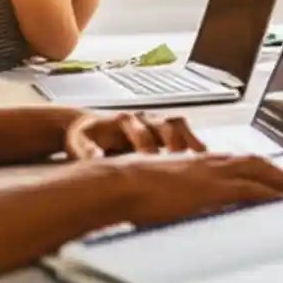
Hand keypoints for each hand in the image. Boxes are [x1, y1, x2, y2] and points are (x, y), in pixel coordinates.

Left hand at [64, 111, 206, 159]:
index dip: (146, 148)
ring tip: (201, 158)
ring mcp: (156, 119)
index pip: (140, 132)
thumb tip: (96, 157)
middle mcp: (143, 116)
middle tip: (179, 163)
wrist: (91, 124)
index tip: (151, 165)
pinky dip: (194, 142)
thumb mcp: (79, 141)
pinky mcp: (165, 126)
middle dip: (172, 144)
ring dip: (188, 141)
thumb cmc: (87, 135)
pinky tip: (204, 156)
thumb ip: (86, 149)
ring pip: (178, 125)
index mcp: (123, 119)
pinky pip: (184, 130)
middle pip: (164, 127)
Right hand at [99, 154, 282, 226]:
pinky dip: (272, 195)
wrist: (117, 182)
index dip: (267, 171)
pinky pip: (252, 190)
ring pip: (264, 172)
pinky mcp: (212, 187)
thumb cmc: (133, 188)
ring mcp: (214, 172)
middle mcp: (213, 161)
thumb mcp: (166, 187)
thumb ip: (185, 193)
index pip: (245, 162)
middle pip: (262, 163)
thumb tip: (192, 206)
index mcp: (203, 161)